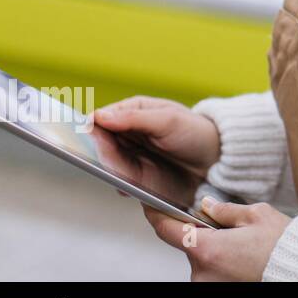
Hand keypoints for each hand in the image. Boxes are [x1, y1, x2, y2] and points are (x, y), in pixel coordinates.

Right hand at [93, 95, 220, 179]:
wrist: (217, 160)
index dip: (88, 127)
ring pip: (105, 163)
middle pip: (97, 143)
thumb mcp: (168, 120)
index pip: (101, 118)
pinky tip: (125, 187)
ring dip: (106, 169)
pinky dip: (119, 183)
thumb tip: (100, 116)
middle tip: (95, 157)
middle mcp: (127, 134)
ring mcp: (130, 156)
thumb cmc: (196, 132)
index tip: (80, 136)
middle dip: (94, 151)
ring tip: (113, 172)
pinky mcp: (136, 178)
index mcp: (133, 111)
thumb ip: (135, 118)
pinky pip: (118, 180)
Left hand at [144, 197, 290, 281]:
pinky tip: (245, 261)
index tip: (151, 207)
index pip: (167, 230)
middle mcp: (202, 273)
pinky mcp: (218, 292)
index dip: (156, 215)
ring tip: (245, 249)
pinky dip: (224, 265)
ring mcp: (209, 287)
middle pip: (190, 246)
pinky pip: (212, 274)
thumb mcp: (257, 216)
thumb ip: (225, 211)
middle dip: (205, 235)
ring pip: (203, 261)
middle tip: (231, 231)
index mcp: (207, 249)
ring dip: (216, 252)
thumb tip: (208, 206)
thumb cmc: (284, 248)